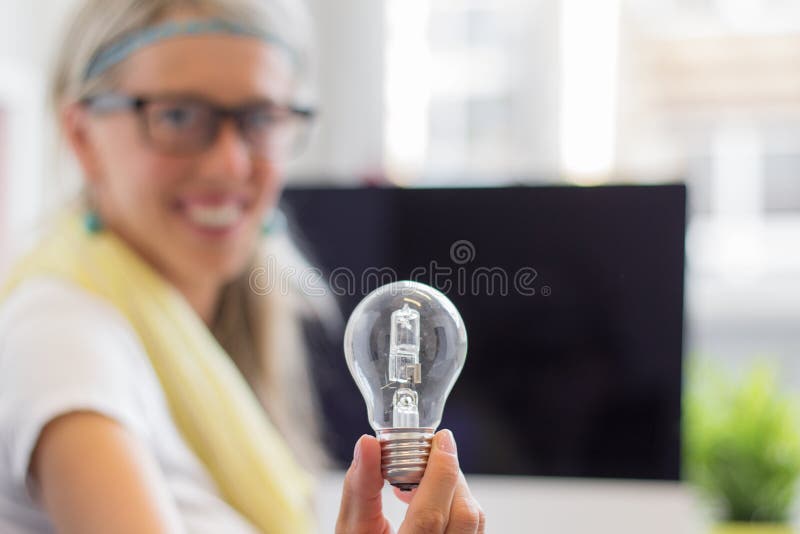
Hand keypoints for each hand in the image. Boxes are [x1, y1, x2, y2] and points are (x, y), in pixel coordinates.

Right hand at [336, 429, 484, 533]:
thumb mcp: (350, 531)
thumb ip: (360, 488)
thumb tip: (368, 444)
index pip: (431, 515)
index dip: (441, 471)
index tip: (440, 439)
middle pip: (464, 515)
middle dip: (450, 474)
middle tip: (428, 454)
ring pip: (474, 522)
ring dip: (456, 490)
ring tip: (424, 481)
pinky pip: (474, 529)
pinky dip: (459, 506)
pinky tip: (434, 502)